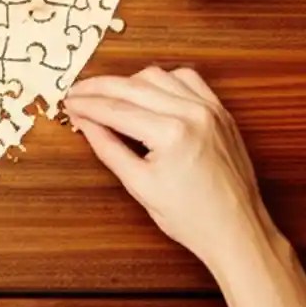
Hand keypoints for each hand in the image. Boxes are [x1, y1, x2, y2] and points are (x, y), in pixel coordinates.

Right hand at [64, 67, 275, 268]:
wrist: (237, 231)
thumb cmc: (191, 218)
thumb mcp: (139, 186)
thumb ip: (108, 148)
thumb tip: (84, 122)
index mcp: (171, 134)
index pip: (115, 110)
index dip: (86, 104)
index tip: (68, 102)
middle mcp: (192, 113)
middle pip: (132, 86)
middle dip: (99, 87)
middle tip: (77, 92)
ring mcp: (210, 109)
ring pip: (157, 76)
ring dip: (128, 82)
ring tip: (108, 94)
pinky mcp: (221, 111)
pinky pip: (187, 79)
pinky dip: (163, 80)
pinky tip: (147, 92)